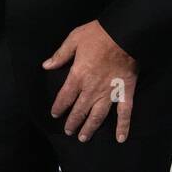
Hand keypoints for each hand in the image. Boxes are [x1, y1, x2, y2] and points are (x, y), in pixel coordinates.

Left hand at [44, 20, 137, 142]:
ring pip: (97, 116)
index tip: (55, 114)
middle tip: (68, 131)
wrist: (124, 33)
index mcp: (78, 76)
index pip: (65, 97)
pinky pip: (124, 113)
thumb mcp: (74, 39)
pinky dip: (123, 127)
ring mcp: (109, 93)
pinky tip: (121, 138)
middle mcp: (91, 89)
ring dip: (89, 128)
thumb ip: (60, 54)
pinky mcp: (125, 92)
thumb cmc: (98, 34)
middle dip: (72, 122)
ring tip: (83, 137)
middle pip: (79, 110)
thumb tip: (46, 66)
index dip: (59, 107)